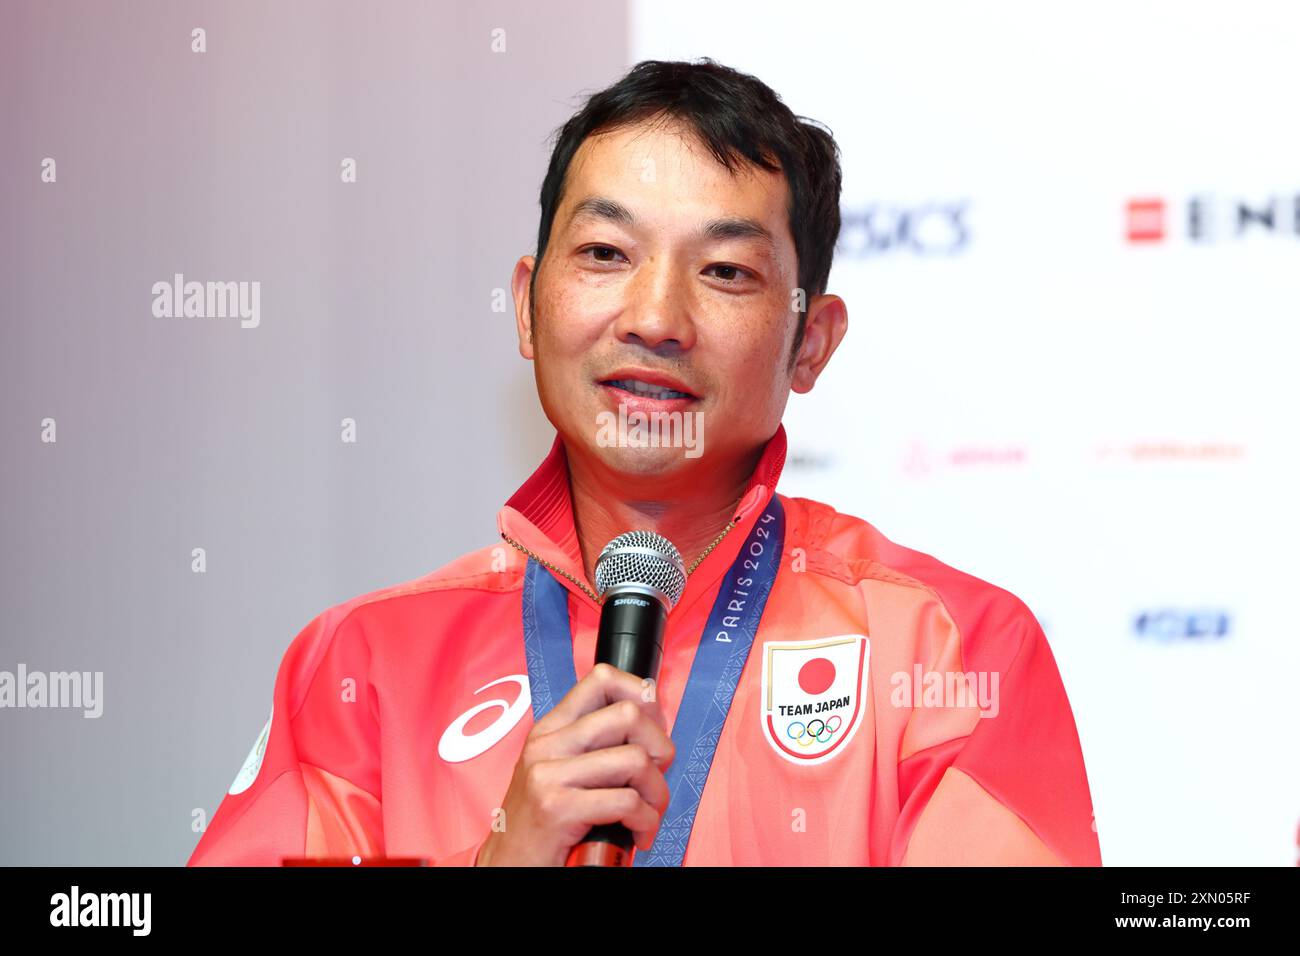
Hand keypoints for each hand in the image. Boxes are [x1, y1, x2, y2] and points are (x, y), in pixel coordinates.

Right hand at [475, 662, 673, 865]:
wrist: (507, 866)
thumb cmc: (543, 825)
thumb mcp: (561, 772)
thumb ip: (596, 746)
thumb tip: (653, 722)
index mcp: (550, 729)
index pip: (602, 678)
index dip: (641, 696)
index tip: (652, 729)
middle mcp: (547, 744)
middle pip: (629, 715)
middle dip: (659, 748)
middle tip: (655, 778)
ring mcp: (549, 774)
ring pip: (636, 759)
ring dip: (657, 793)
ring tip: (648, 813)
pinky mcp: (557, 808)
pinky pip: (627, 802)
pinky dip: (646, 821)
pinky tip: (637, 835)